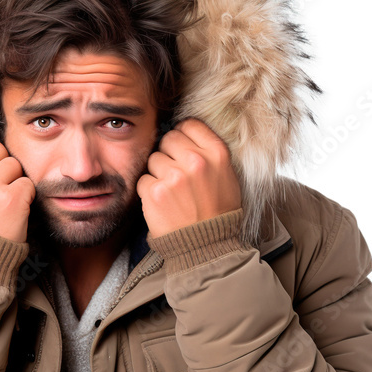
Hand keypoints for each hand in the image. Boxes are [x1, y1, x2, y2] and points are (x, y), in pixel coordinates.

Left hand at [136, 118, 241, 237]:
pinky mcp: (155, 192)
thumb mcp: (227, 176)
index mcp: (217, 153)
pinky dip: (149, 192)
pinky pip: (144, 180)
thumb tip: (186, 132)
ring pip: (154, 159)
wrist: (207, 246)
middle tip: (177, 176)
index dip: (183, 136)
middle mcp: (196, 161)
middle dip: (169, 155)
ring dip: (158, 173)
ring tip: (172, 193)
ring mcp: (174, 176)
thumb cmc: (218, 212)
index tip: (183, 150)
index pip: (189, 124)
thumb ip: (209, 151)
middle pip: (168, 139)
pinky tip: (164, 204)